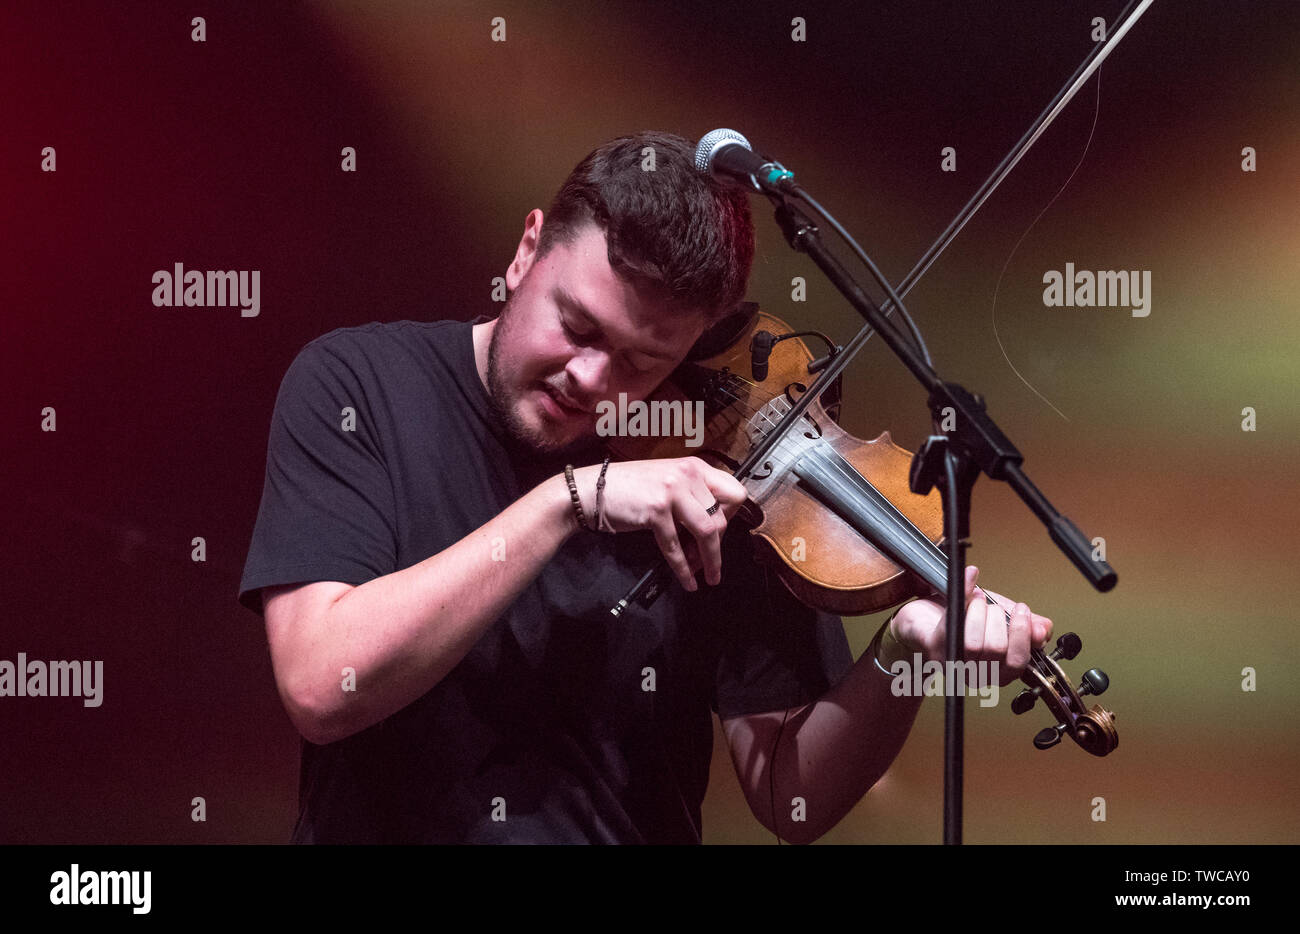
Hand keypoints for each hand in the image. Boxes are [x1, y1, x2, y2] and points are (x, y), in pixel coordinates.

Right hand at [572, 457, 746, 590]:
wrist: (590, 491)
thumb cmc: (626, 489)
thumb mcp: (667, 481)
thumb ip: (691, 496)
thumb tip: (713, 527)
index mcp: (694, 466)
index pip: (734, 491)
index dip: (732, 517)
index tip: (721, 533)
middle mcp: (687, 474)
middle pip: (723, 515)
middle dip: (718, 544)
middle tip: (709, 560)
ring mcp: (672, 491)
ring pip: (708, 531)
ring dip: (711, 560)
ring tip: (707, 576)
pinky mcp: (656, 510)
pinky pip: (678, 547)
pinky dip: (684, 569)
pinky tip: (687, 581)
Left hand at [886, 566, 1052, 684]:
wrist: (927, 616)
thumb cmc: (967, 621)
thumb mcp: (1005, 621)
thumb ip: (1029, 625)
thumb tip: (1043, 628)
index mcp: (997, 672)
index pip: (1017, 664)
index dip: (1023, 636)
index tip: (1023, 610)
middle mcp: (976, 675)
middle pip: (997, 649)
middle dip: (998, 618)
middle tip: (991, 605)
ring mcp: (954, 664)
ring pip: (974, 642)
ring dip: (979, 610)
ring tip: (976, 600)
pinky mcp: (935, 649)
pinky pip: (953, 624)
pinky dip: (965, 594)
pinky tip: (970, 582)